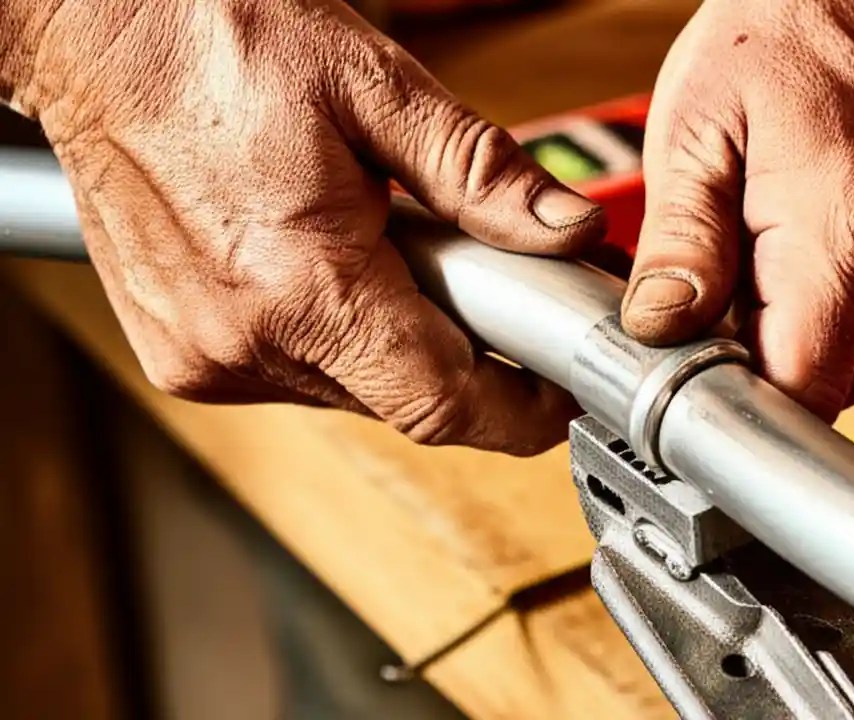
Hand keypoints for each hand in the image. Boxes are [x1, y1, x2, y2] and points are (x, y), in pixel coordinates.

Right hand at [3, 0, 605, 454]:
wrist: (100, 37)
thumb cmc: (217, 43)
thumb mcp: (378, 92)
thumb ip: (482, 176)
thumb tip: (565, 231)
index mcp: (303, 286)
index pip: (442, 405)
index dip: (519, 414)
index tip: (558, 400)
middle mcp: (246, 344)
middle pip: (404, 399)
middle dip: (462, 352)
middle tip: (479, 281)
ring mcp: (207, 359)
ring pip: (353, 389)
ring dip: (394, 338)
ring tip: (382, 248)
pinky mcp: (184, 357)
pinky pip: (297, 373)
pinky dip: (336, 334)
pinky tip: (327, 264)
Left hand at [622, 0, 853, 421]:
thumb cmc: (780, 47)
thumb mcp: (695, 132)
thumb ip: (681, 244)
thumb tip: (661, 329)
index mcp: (852, 237)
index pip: (798, 392)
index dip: (733, 399)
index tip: (692, 370)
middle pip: (818, 392)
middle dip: (755, 361)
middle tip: (721, 285)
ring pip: (844, 376)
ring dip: (792, 341)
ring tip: (768, 257)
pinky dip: (830, 323)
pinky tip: (808, 260)